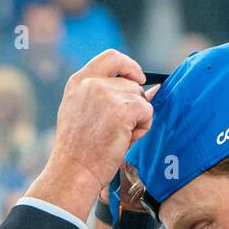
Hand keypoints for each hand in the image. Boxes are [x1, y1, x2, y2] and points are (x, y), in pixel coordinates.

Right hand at [26, 50, 153, 221]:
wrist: (73, 171)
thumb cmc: (80, 151)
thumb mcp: (87, 114)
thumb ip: (113, 96)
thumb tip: (154, 87)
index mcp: (78, 82)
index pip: (111, 58)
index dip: (130, 65)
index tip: (139, 78)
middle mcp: (91, 83)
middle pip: (132, 84)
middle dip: (133, 107)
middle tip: (117, 130)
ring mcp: (106, 94)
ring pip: (141, 99)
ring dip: (137, 120)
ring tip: (117, 137)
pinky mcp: (122, 109)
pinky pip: (147, 112)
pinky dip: (142, 128)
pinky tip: (125, 140)